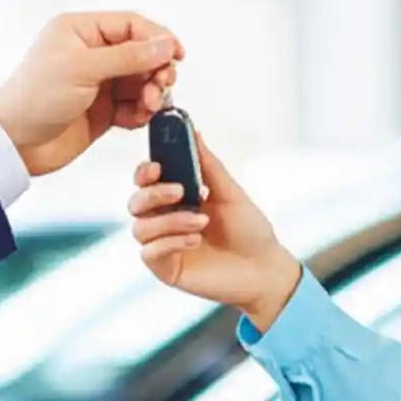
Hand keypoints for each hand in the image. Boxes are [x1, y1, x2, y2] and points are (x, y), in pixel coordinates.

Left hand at [0, 12, 184, 175]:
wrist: (15, 144)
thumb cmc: (37, 98)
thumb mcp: (84, 69)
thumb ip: (128, 56)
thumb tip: (166, 44)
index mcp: (81, 30)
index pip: (131, 25)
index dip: (158, 37)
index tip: (177, 55)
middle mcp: (92, 52)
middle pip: (142, 53)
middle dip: (156, 70)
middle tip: (161, 86)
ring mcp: (98, 81)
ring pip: (142, 81)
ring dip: (152, 93)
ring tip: (148, 106)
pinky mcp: (103, 109)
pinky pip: (135, 105)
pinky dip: (141, 113)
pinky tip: (136, 119)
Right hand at [128, 132, 301, 331]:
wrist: (265, 269)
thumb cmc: (250, 230)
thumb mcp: (230, 192)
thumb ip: (209, 165)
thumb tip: (193, 131)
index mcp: (177, 198)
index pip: (146, 180)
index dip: (145, 171)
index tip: (158, 167)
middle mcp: (165, 220)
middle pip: (135, 202)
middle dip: (153, 194)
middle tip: (180, 192)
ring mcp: (163, 245)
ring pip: (140, 228)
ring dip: (170, 221)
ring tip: (201, 223)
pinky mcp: (165, 269)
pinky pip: (148, 252)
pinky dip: (169, 242)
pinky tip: (195, 241)